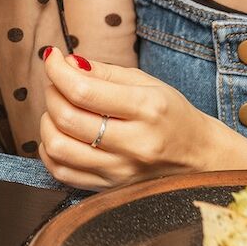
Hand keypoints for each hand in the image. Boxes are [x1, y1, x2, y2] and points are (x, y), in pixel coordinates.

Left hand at [38, 52, 246, 189]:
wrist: (199, 157)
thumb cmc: (171, 114)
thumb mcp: (146, 82)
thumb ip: (104, 72)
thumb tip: (66, 63)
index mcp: (147, 108)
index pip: (84, 90)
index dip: (57, 70)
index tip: (53, 57)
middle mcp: (134, 144)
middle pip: (67, 118)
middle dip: (52, 92)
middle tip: (58, 81)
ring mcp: (121, 171)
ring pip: (59, 148)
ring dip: (47, 122)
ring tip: (59, 108)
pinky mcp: (110, 189)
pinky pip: (62, 173)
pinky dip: (50, 151)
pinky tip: (61, 135)